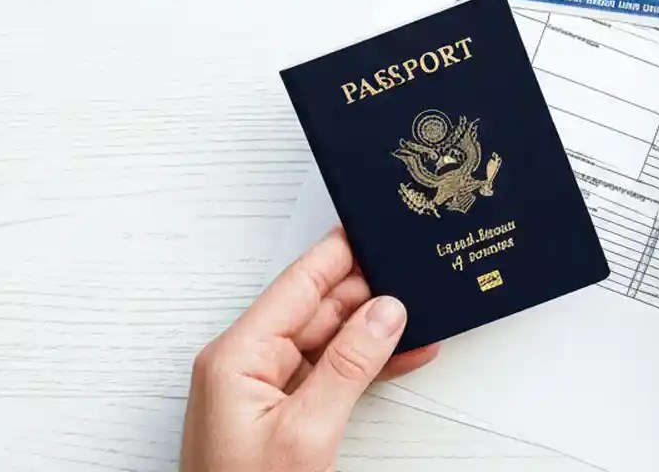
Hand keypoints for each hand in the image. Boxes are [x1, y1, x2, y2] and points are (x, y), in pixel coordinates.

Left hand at [180, 227, 438, 471]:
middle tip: (414, 274)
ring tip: (422, 313)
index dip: (338, 254)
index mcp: (237, 356)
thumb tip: (385, 312)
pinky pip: (329, 374)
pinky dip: (367, 365)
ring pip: (329, 341)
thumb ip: (349, 366)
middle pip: (316, 309)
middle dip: (367, 291)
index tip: (371, 225)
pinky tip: (404, 353)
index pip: (297, 285)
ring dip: (374, 330)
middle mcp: (246, 364)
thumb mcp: (308, 432)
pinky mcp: (282, 413)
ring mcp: (264, 389)